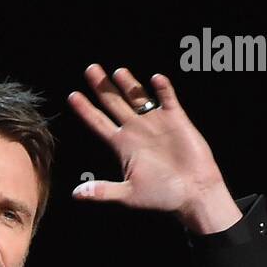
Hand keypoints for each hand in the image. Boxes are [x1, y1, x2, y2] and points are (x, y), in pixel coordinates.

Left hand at [67, 64, 238, 229]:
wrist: (193, 193)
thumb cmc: (162, 196)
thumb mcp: (128, 195)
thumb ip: (103, 191)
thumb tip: (75, 194)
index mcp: (123, 146)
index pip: (99, 123)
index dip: (86, 110)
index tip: (72, 96)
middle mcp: (136, 131)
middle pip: (114, 103)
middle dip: (102, 87)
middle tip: (90, 69)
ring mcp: (156, 123)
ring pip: (138, 97)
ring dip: (128, 84)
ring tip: (117, 72)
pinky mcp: (176, 119)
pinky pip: (167, 98)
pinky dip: (162, 88)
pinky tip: (155, 79)